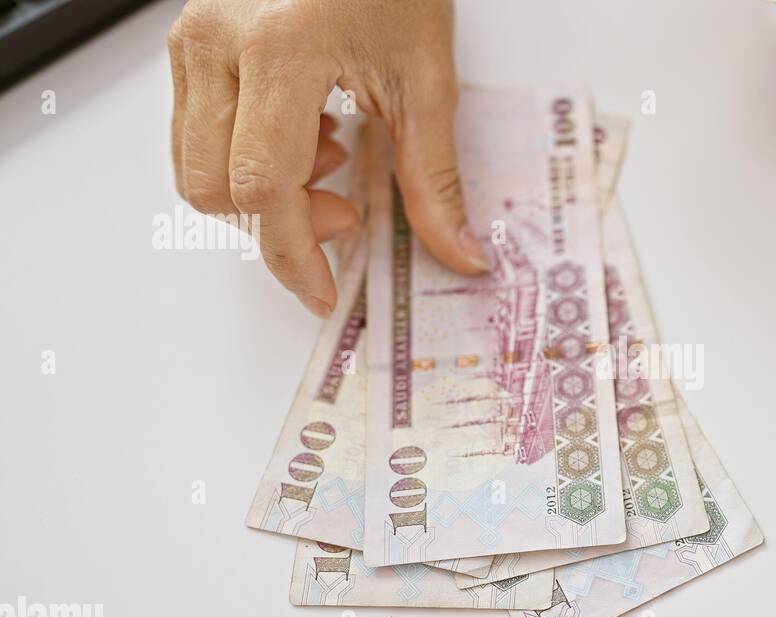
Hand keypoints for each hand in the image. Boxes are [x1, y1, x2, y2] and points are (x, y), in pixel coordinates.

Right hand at [167, 0, 487, 317]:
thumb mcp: (426, 80)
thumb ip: (434, 178)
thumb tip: (459, 254)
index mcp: (280, 47)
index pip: (262, 189)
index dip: (292, 255)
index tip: (322, 290)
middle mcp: (218, 40)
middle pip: (215, 189)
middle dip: (280, 224)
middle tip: (343, 207)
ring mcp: (193, 38)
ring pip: (195, 167)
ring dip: (261, 192)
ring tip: (327, 150)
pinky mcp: (188, 41)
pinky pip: (194, 134)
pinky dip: (244, 158)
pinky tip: (299, 131)